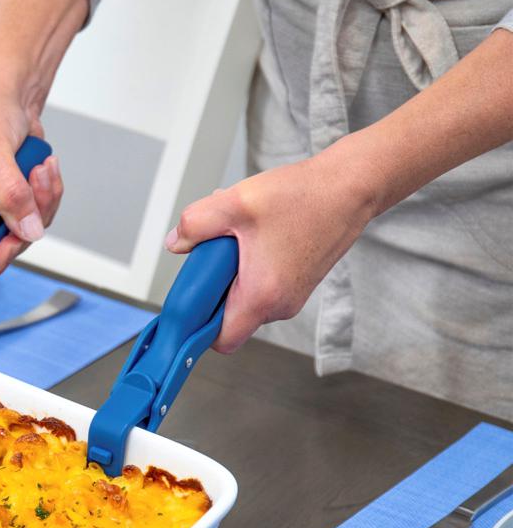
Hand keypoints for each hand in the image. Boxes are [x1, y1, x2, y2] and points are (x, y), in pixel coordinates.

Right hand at [0, 80, 62, 277]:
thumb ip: (9, 194)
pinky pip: (38, 215)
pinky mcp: (13, 202)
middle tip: (32, 187)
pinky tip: (43, 167)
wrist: (10, 94)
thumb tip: (27, 229)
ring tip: (39, 169)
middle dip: (25, 221)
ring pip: (25, 232)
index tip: (10, 241)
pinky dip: (48, 193)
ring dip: (42, 202)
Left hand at [166, 150, 375, 352]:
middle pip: (229, 317)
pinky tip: (256, 235)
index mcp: (262, 296)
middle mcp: (280, 305)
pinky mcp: (297, 285)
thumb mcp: (234, 202)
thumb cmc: (303, 196)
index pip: (221, 340)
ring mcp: (292, 297)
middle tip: (216, 252)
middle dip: (214, 287)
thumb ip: (195, 224)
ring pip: (245, 299)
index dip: (199, 329)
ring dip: (232, 272)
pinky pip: (262, 287)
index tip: (189, 305)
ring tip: (240, 236)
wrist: (350, 187)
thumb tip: (175, 243)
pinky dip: (251, 267)